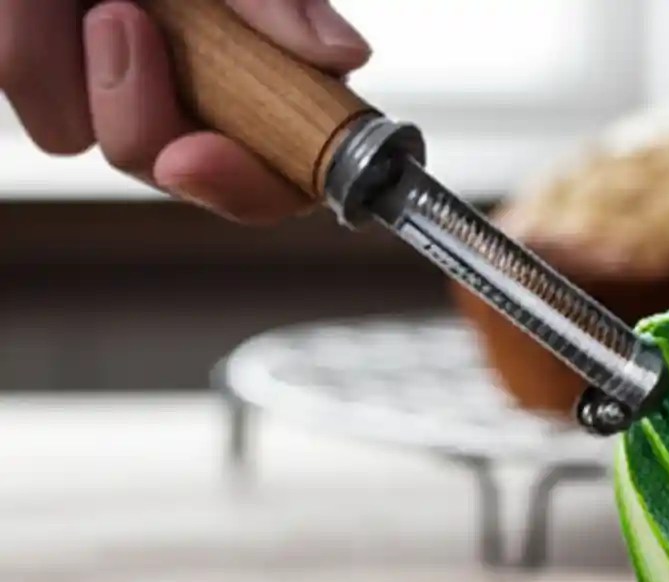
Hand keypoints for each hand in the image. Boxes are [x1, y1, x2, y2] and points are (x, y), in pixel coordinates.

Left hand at [0, 0, 369, 223]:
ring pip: (72, 132)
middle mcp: (183, 71)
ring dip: (58, 53)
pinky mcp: (36, 59)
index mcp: (248, 53)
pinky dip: (20, 31)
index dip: (250, 184)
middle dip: (137, 108)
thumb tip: (343, 54)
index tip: (196, 157)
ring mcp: (102, 69)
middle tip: (123, 17)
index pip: (280, 168)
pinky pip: (24, 86)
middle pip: (166, 164)